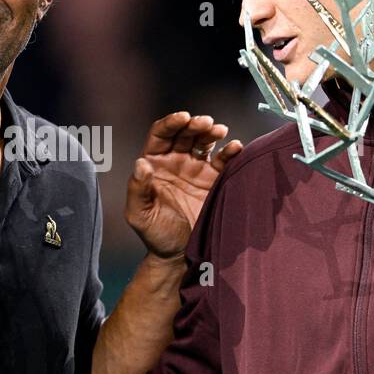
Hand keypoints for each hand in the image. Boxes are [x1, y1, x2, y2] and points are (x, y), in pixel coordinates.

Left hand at [125, 111, 242, 259]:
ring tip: (218, 129)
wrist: (179, 255)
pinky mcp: (213, 180)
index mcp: (154, 163)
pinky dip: (230, 151)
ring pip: (203, 142)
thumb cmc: (154, 234)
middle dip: (194, 124)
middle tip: (204, 123)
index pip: (160, 134)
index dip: (171, 123)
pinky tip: (235, 147)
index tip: (182, 118)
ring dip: (211, 132)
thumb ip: (138, 188)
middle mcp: (175, 161)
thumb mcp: (139, 214)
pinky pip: (223, 161)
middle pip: (184, 133)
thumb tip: (141, 163)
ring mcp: (196, 169)